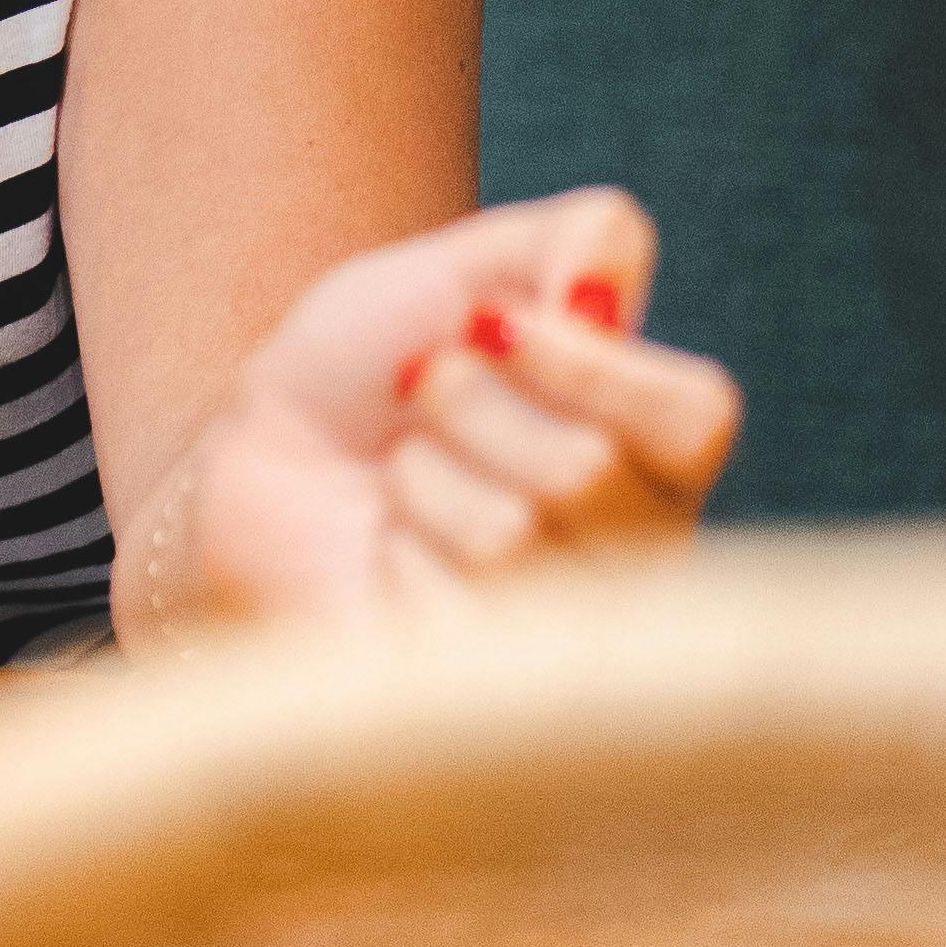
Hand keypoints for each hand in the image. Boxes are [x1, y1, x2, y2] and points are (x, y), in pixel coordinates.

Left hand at [124, 187, 738, 640]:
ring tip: (397, 488)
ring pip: (514, 537)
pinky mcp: (479, 705)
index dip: (585, 359)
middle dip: (467, 405)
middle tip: (418, 411)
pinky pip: (455, 615)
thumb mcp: (468, 267)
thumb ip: (580, 241)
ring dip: (421, 480)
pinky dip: (396, 556)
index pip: (697, 413)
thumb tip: (602, 291)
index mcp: (656, 462)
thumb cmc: (366, 374)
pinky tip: (386, 563)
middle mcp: (633, 564)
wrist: (248, 467)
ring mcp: (563, 646)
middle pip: (589, 469)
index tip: (489, 320)